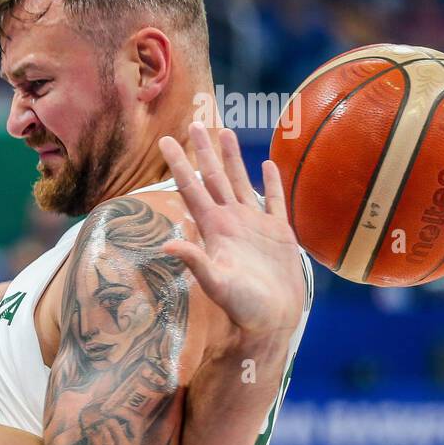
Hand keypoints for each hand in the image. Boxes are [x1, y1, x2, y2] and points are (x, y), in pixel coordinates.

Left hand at [158, 123, 305, 343]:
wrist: (272, 322)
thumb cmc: (243, 308)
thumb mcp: (216, 284)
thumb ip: (196, 263)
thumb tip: (167, 245)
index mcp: (214, 228)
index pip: (191, 188)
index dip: (178, 164)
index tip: (164, 140)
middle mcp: (231, 222)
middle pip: (213, 178)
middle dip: (203, 151)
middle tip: (193, 122)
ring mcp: (254, 225)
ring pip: (240, 182)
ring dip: (231, 158)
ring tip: (224, 132)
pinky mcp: (279, 234)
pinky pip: (274, 201)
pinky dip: (270, 182)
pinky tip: (267, 164)